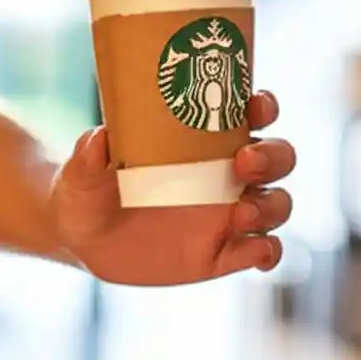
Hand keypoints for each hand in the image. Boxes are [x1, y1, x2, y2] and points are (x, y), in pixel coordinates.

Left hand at [49, 91, 294, 285]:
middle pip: (278, 158)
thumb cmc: (88, 188)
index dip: (263, 106)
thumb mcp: (82, 171)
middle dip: (272, 157)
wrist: (82, 237)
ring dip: (270, 207)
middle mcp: (225, 173)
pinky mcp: (222, 254)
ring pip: (277, 204)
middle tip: (244, 162)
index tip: (255, 106)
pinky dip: (269, 253)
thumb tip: (98, 137)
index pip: (249, 114)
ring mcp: (228, 215)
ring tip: (239, 214)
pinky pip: (263, 252)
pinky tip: (256, 253)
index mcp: (202, 140)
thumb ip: (89, 155)